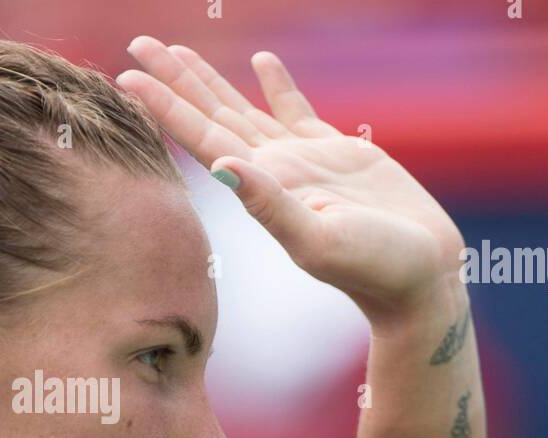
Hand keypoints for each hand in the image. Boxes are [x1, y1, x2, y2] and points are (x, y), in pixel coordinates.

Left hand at [117, 36, 466, 328]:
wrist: (419, 281)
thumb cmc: (374, 269)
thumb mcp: (319, 240)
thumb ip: (271, 206)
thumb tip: (223, 167)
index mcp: (261, 187)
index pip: (202, 136)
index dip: (165, 106)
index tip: (128, 75)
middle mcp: (272, 170)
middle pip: (211, 114)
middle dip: (175, 80)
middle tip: (138, 45)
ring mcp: (301, 160)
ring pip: (243, 108)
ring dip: (210, 81)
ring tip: (178, 50)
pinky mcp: (337, 153)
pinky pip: (295, 109)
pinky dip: (277, 84)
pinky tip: (261, 60)